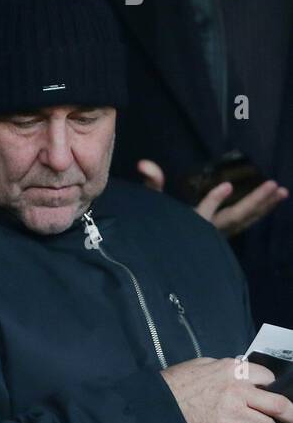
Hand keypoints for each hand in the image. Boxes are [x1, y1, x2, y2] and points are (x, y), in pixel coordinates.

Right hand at [137, 159, 286, 236]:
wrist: (168, 258)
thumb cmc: (159, 228)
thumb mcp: (151, 203)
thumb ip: (151, 183)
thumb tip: (144, 164)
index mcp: (190, 223)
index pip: (203, 213)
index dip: (215, 200)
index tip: (228, 185)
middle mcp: (209, 231)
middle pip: (235, 217)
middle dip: (255, 201)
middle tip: (273, 185)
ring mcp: (220, 234)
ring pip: (245, 221)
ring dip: (264, 206)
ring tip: (281, 192)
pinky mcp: (225, 234)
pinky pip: (245, 223)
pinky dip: (258, 213)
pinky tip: (269, 204)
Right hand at [161, 356, 292, 422]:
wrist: (159, 403)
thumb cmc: (177, 382)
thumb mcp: (203, 364)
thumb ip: (226, 368)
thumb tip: (241, 371)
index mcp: (233, 370)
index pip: (268, 378)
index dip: (269, 387)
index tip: (266, 395)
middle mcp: (238, 390)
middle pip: (280, 405)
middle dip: (288, 416)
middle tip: (288, 421)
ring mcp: (233, 413)